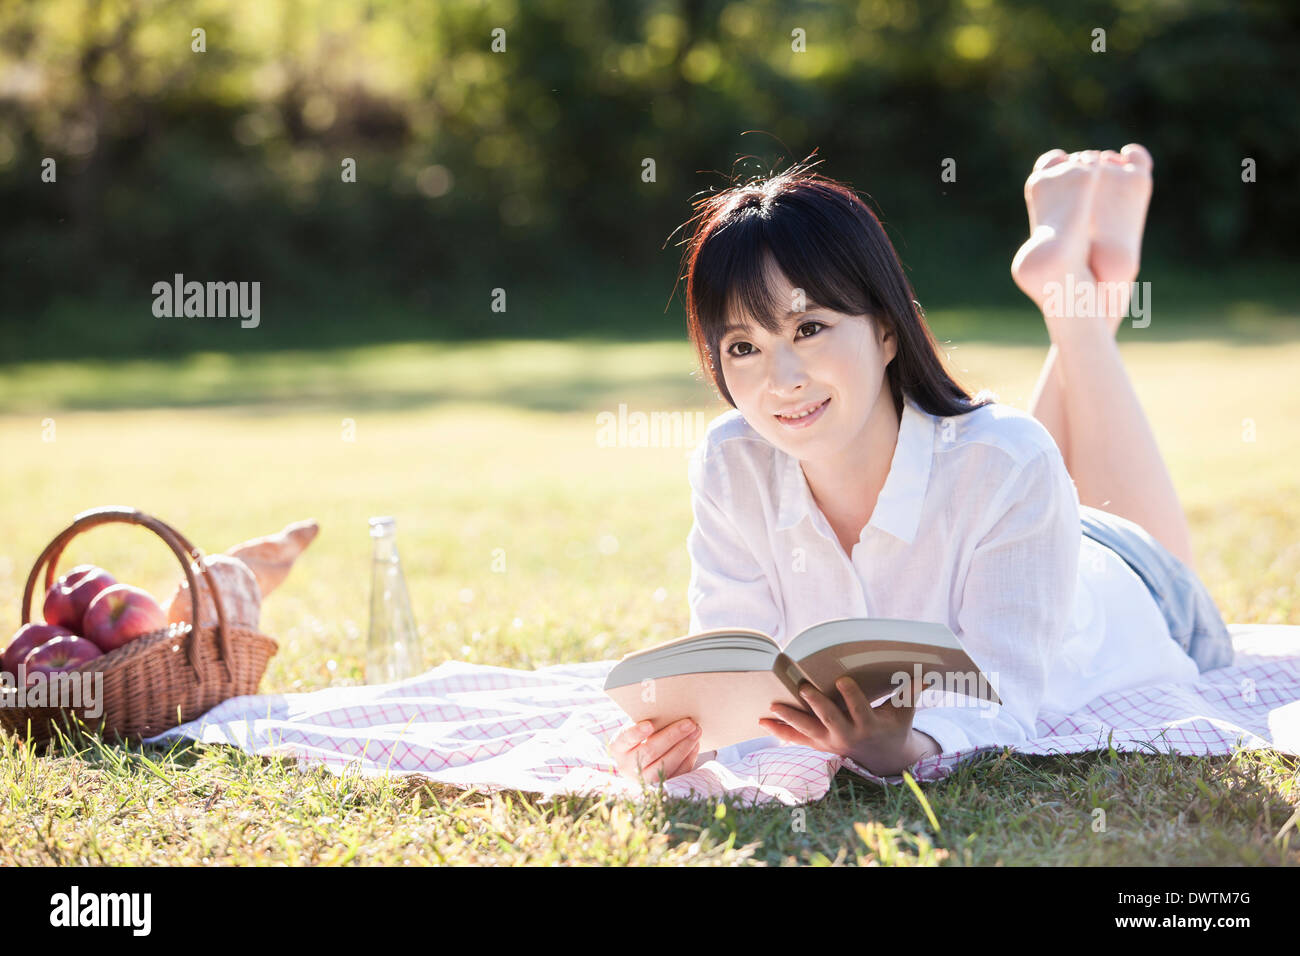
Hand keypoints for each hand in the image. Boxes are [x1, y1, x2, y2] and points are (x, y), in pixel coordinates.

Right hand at [607, 717, 701, 784]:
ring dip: (684, 747)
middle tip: (689, 723)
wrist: (641, 759)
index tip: (649, 724)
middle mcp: (627, 766)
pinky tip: (695, 745)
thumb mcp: (638, 728)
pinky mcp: (660, 786)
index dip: (636, 732)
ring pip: (665, 765)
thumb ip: (649, 722)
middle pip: (650, 751)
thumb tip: (672, 712)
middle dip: (672, 736)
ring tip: (696, 732)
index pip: (625, 739)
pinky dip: (688, 758)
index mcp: (618, 747)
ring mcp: (643, 779)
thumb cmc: (641, 737)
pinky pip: (676, 774)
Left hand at [760, 678, 935, 774]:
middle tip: (803, 688)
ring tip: (772, 706)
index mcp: (868, 726)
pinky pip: (797, 739)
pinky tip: (762, 720)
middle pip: (829, 720)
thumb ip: (911, 691)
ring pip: (807, 731)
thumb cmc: (893, 727)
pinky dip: (779, 731)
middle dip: (816, 704)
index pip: (859, 709)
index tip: (841, 679)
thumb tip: (927, 671)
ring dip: (789, 718)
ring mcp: (830, 742)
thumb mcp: (904, 712)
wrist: (883, 759)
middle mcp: (847, 736)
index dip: (850, 695)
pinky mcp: (819, 744)